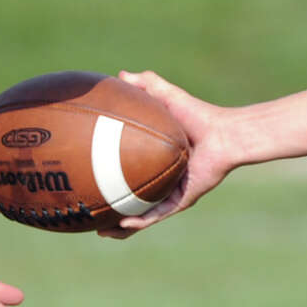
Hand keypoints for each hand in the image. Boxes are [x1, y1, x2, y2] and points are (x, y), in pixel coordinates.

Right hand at [98, 70, 234, 237]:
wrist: (224, 135)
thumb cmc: (199, 114)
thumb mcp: (167, 97)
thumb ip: (146, 84)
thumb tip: (121, 75)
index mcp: (152, 158)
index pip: (123, 170)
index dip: (103, 176)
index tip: (82, 176)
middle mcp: (160, 178)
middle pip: (129, 198)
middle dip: (108, 209)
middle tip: (86, 212)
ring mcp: (170, 192)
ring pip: (141, 216)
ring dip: (121, 226)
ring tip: (100, 231)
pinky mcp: (180, 201)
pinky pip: (156, 216)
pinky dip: (139, 222)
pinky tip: (122, 224)